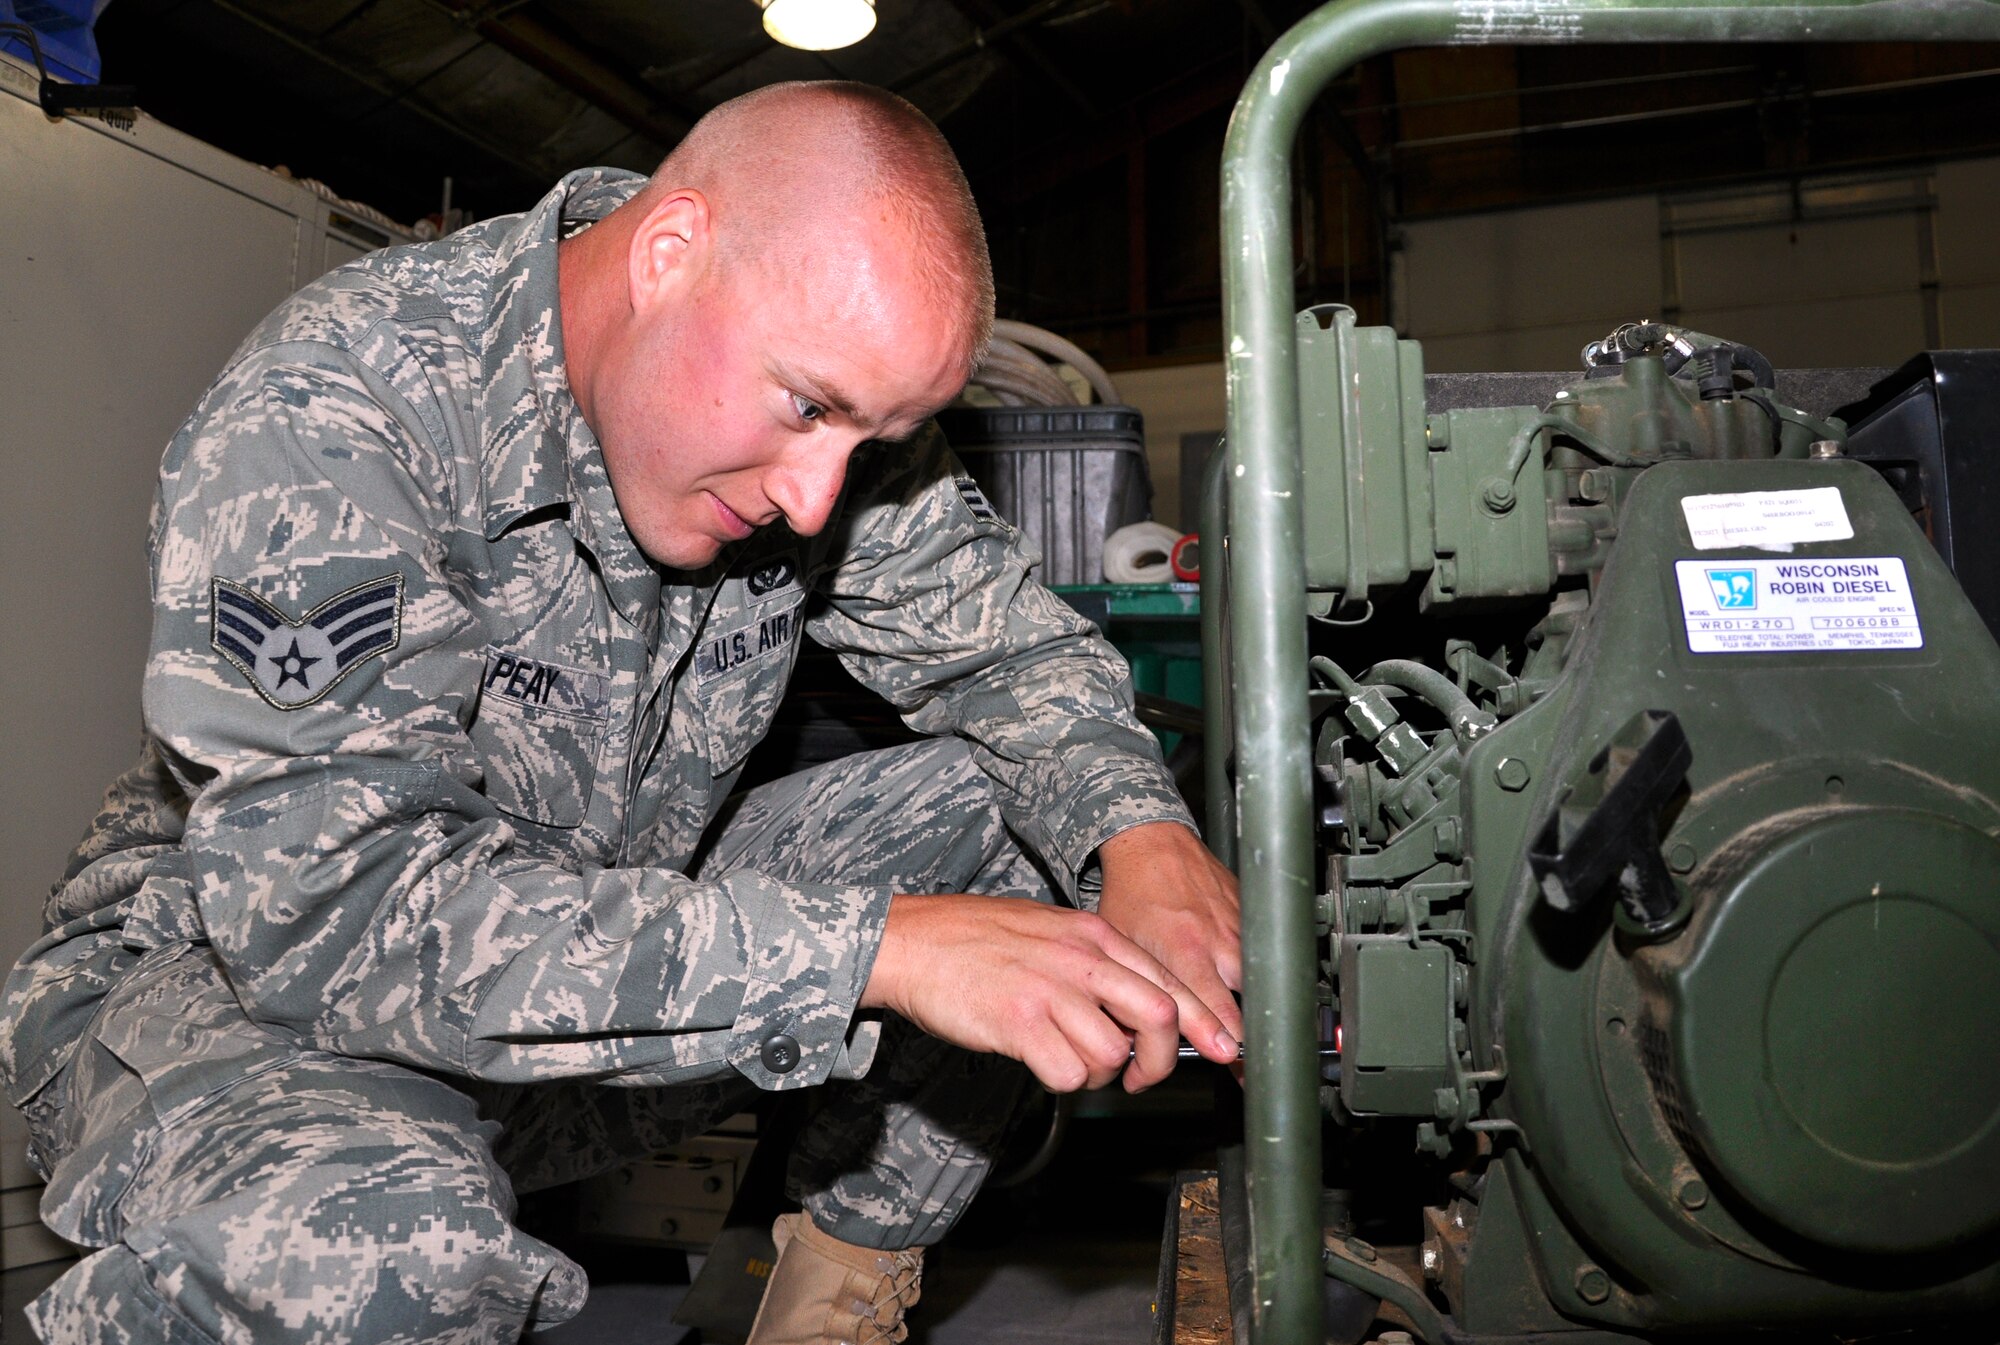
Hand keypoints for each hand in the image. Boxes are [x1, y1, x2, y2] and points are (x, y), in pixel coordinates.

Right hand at [860, 892, 1229, 1093]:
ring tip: (1071, 1064)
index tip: (1222, 1049)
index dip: (1203, 1022)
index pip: (1169, 980)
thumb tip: (1135, 1002)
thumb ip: (1094, 961)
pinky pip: (1068, 1074)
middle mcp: (1080, 958)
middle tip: (1140, 1077)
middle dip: (1161, 1060)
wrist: (912, 942)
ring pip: (1113, 1054)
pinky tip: (1042, 1064)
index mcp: (1093, 934)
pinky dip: (1063, 1081)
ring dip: (1099, 1075)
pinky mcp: (1020, 1023)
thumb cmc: (973, 939)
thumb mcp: (1048, 931)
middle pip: (1160, 1017)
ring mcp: (1051, 990)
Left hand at [1094, 822, 1242, 1065]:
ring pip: (1262, 978)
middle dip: (1251, 1036)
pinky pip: (1263, 951)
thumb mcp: (1123, 947)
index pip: (1212, 1012)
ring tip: (1268, 1033)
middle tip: (1252, 1062)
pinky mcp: (1250, 914)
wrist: (1152, 844)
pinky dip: (1263, 972)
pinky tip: (1263, 989)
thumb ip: (1135, 990)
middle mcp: (1216, 942)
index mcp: (1183, 952)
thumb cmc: (1132, 894)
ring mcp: (1239, 927)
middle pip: (1248, 1002)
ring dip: (1261, 1005)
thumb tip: (1138, 1038)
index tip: (1233, 1064)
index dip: (1224, 1045)